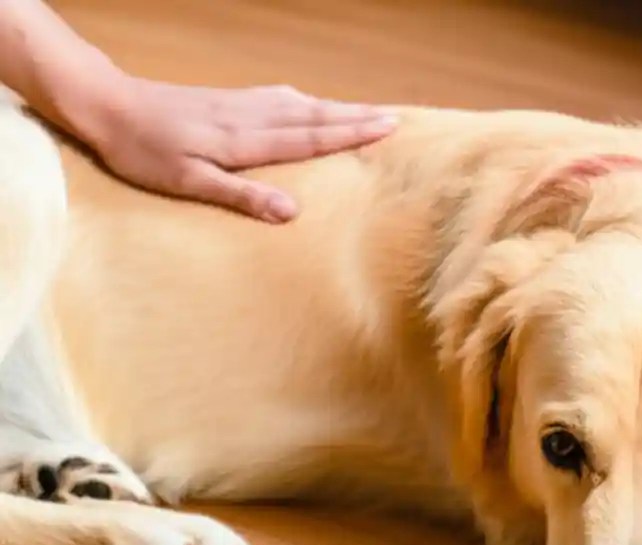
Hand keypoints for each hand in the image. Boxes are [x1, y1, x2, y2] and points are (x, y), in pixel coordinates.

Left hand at [87, 79, 396, 222]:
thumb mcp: (188, 183)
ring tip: (367, 111)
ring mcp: (240, 105)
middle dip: (356, 118)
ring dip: (337, 108)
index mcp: (246, 141)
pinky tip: (310, 102)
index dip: (350, 134)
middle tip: (394, 118)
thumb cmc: (143, 151)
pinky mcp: (228, 101)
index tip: (386, 128)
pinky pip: (281, 99)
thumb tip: (291, 210)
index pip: (310, 136)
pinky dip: (307, 101)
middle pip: (314, 117)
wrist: (108, 105)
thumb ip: (241, 195)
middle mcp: (250, 117)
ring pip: (301, 105)